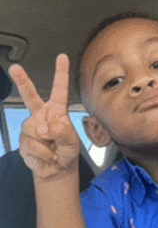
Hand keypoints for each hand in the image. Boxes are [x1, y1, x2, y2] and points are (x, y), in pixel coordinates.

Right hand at [8, 54, 79, 178]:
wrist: (56, 170)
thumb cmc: (66, 151)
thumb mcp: (71, 141)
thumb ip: (61, 132)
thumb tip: (42, 129)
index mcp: (56, 110)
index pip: (60, 89)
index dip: (61, 73)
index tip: (62, 57)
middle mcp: (42, 115)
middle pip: (30, 96)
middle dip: (22, 81)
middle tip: (15, 68)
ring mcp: (31, 127)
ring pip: (33, 130)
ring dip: (46, 145)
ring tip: (52, 150)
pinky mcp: (23, 141)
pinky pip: (30, 146)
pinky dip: (41, 155)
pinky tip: (46, 156)